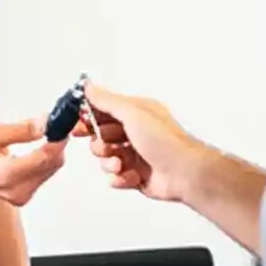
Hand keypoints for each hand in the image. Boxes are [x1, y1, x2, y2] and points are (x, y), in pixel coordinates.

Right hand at [0, 117, 67, 205]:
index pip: (44, 158)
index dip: (57, 141)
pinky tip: (35, 152)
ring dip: (51, 153)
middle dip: (55, 145)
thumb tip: (46, 123)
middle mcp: (17, 190)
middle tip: (52, 127)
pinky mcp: (24, 198)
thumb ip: (23, 129)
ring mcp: (21, 197)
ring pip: (50, 171)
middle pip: (51, 165)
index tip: (62, 126)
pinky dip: (44, 163)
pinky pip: (43, 177)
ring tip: (42, 137)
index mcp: (7, 174)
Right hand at [79, 82, 210, 202]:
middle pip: (100, 137)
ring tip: (120, 164)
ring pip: (106, 159)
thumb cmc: (167, 142)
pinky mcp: (136, 175)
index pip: (104, 111)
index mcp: (136, 113)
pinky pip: (115, 178)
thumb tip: (89, 87)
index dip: (89, 117)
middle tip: (106, 146)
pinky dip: (120, 178)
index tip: (80, 125)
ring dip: (110, 163)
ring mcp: (136, 155)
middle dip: (100, 144)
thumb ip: (107, 100)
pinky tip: (131, 175)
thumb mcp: (132, 113)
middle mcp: (135, 133)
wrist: (185, 175)